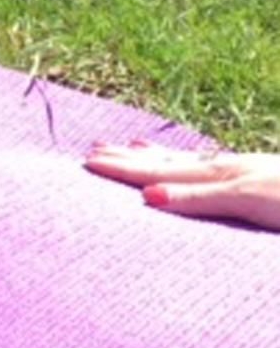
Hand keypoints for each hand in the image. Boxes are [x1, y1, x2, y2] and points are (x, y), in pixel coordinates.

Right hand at [85, 142, 279, 228]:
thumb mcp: (248, 203)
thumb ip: (201, 200)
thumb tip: (149, 197)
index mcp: (219, 176)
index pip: (159, 172)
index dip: (124, 169)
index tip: (88, 162)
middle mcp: (226, 168)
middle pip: (167, 162)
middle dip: (129, 159)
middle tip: (92, 150)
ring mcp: (243, 170)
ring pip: (186, 161)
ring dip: (154, 156)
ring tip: (129, 145)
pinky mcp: (259, 179)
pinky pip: (210, 165)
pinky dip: (188, 162)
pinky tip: (190, 159)